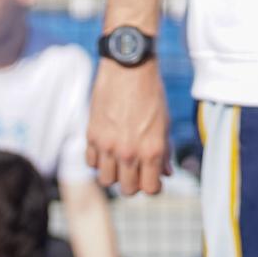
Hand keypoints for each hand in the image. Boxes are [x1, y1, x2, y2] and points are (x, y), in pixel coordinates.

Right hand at [87, 58, 170, 194]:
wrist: (127, 67)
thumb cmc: (151, 94)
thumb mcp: (165, 124)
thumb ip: (164, 152)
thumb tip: (166, 174)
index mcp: (151, 150)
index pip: (150, 189)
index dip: (153, 187)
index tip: (152, 179)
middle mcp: (128, 152)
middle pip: (128, 189)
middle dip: (134, 184)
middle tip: (136, 171)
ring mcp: (107, 145)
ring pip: (106, 180)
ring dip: (114, 175)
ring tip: (119, 163)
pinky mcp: (91, 134)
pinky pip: (91, 162)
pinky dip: (98, 161)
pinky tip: (106, 151)